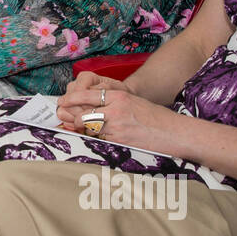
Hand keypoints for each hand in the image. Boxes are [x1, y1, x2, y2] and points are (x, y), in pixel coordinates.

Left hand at [56, 81, 180, 152]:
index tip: (62, 102)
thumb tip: (92, 108)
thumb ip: (113, 103)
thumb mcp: (133, 102)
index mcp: (119, 95)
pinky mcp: (120, 140)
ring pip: (89, 128)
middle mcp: (116, 108)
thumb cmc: (154, 118)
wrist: (174, 132)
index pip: (88, 94)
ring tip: (80, 130)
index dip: (72, 98)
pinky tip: (97, 139)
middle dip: (72, 117)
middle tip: (65, 119)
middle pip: (84, 112)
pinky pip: (100, 140)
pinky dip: (96, 140)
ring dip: (83, 130)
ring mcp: (118, 125)